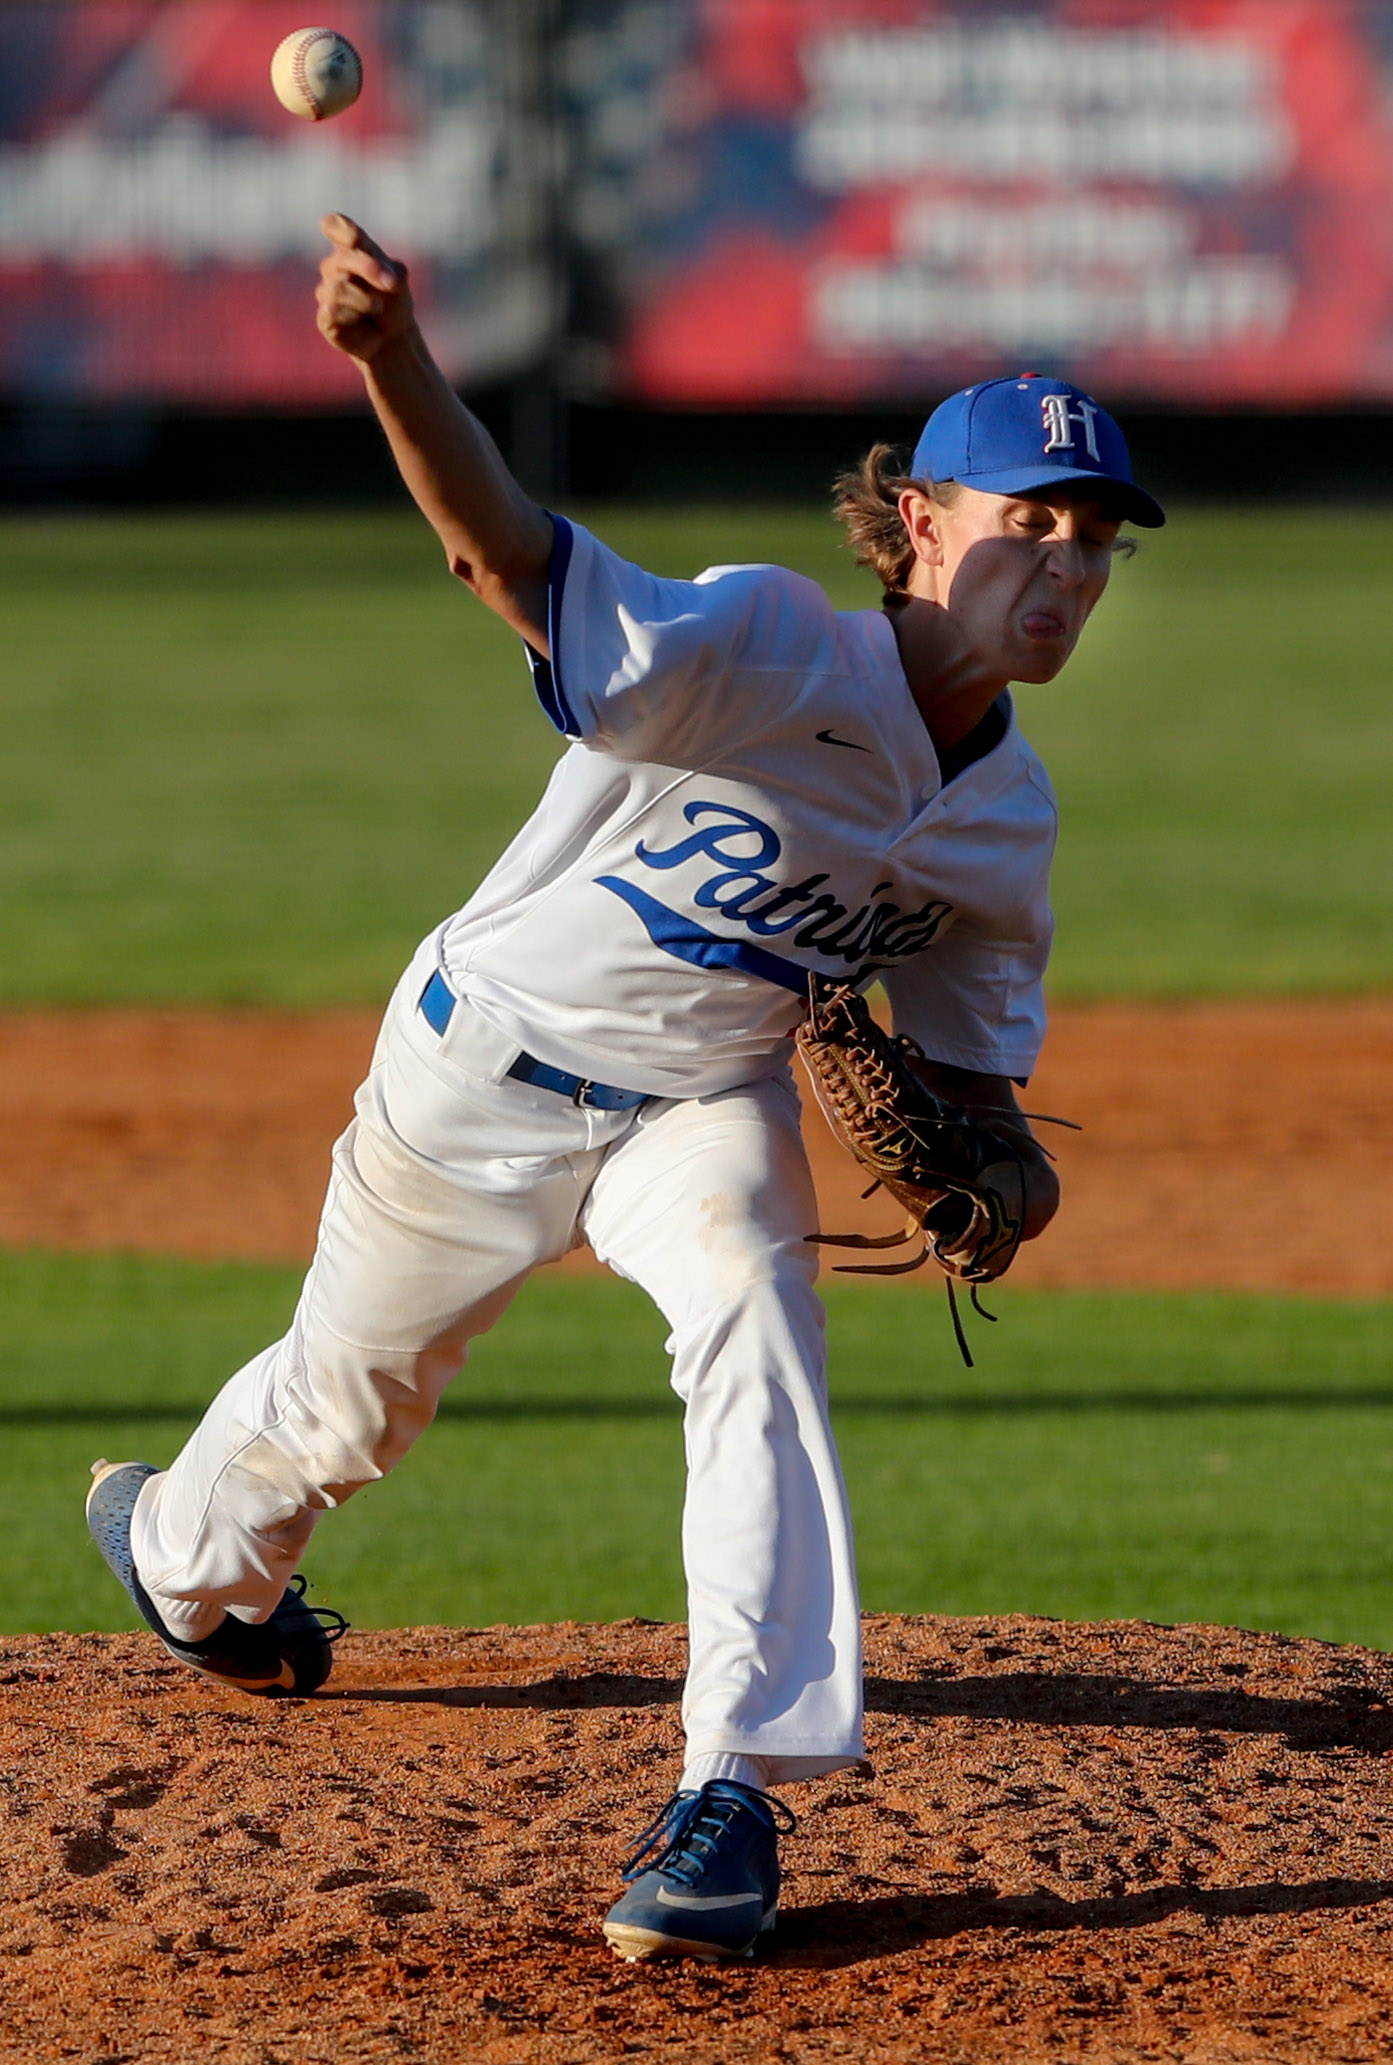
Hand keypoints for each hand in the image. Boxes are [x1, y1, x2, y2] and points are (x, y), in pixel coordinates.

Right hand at [315, 213, 414, 361]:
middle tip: (390, 283)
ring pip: (337, 288)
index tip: (355, 239)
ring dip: (364, 299)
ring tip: (378, 307)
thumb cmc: (393, 302)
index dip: (341, 229)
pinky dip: (352, 315)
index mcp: (351, 249)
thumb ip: (388, 269)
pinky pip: (331, 311)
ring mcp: (327, 292)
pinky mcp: (324, 318)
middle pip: (342, 259)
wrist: (393, 338)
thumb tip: (382, 277)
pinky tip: (361, 320)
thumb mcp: (397, 279)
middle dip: (368, 269)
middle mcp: (334, 268)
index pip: (335, 226)